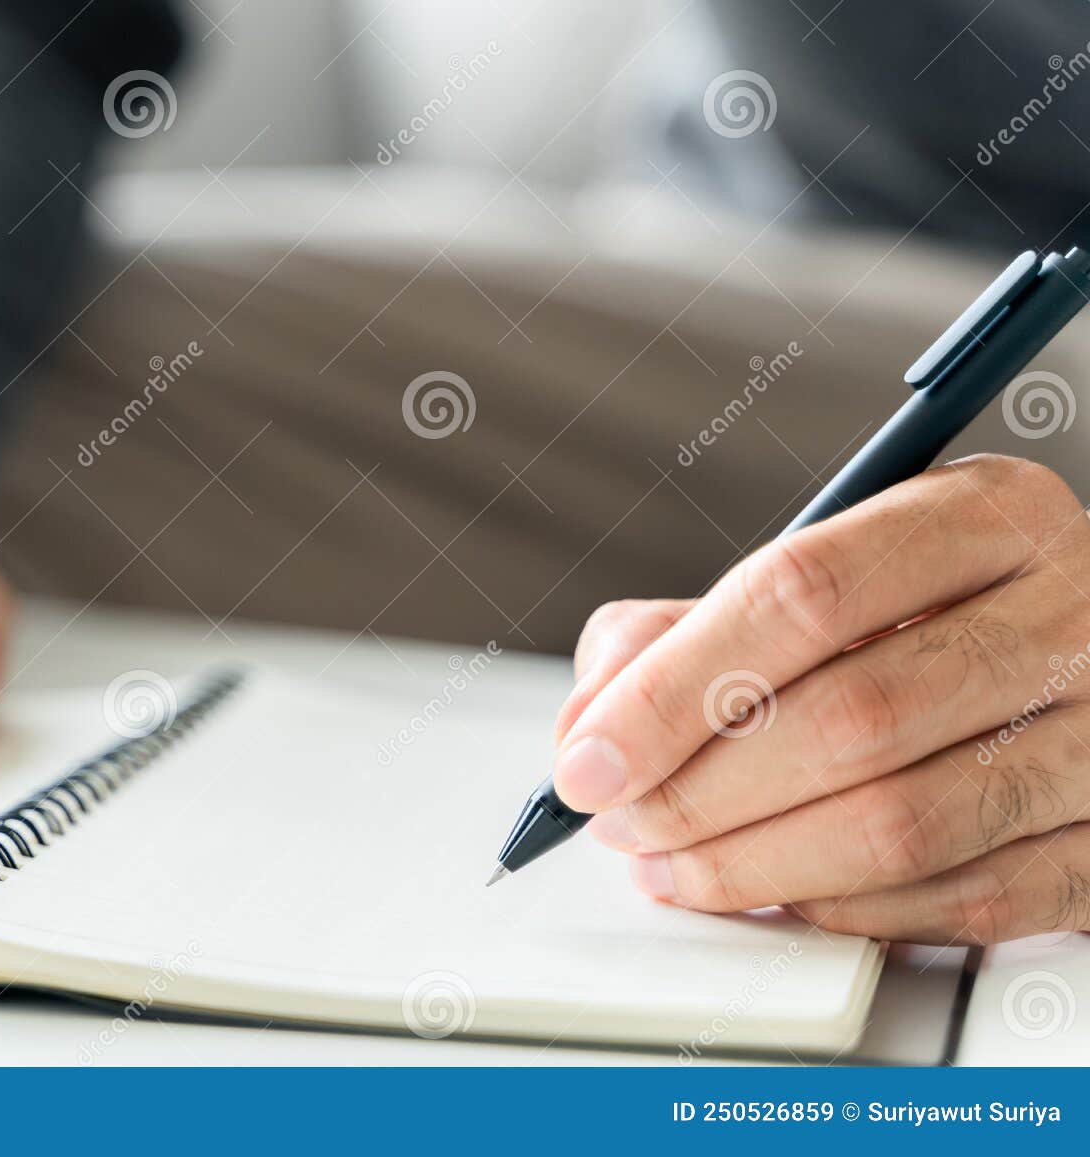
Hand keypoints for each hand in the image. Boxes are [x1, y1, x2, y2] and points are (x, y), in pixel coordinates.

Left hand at [558, 454, 1089, 943]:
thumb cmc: (930, 617)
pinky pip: (970, 899)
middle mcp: (1066, 610)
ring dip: (756, 865)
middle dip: (701, 792)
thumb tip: (590, 721)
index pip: (800, 593)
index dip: (674, 688)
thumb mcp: (825, 575)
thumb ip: (689, 631)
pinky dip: (851, 913)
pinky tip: (783, 895)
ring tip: (674, 868)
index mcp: (980, 514)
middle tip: (622, 822)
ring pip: (904, 824)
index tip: (591, 757)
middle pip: (850, 718)